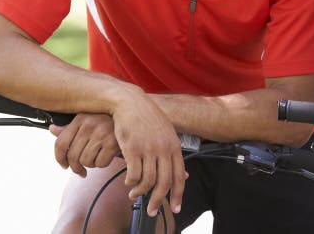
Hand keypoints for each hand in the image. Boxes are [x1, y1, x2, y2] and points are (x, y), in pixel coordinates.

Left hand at [50, 113, 119, 176]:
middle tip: (81, 170)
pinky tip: (106, 156)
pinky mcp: (113, 143)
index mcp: (80, 118)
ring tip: (96, 158)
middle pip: (73, 156)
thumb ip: (70, 128)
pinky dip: (103, 163)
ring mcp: (101, 134)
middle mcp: (89, 125)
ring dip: (91, 164)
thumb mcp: (88, 120)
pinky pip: (100, 163)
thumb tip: (52, 129)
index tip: (64, 165)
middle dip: (76, 167)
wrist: (132, 117)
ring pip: (86, 161)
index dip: (59, 159)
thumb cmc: (108, 121)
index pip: (60, 143)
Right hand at [111, 87, 185, 217]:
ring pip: (147, 181)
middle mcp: (163, 149)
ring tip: (134, 194)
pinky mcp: (132, 149)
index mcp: (174, 146)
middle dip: (158, 201)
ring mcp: (148, 149)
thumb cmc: (148, 118)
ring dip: (140, 192)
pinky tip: (128, 182)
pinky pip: (133, 175)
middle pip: (164, 183)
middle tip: (152, 211)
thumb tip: (185, 175)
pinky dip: (131, 182)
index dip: (178, 195)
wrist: (131, 102)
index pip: (179, 176)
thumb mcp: (166, 133)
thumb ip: (174, 153)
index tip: (175, 208)